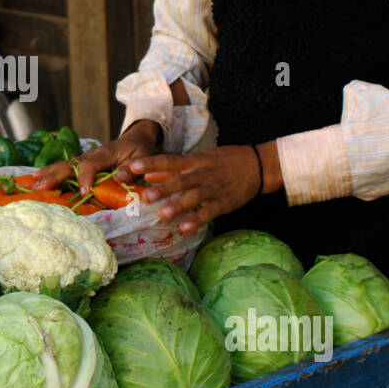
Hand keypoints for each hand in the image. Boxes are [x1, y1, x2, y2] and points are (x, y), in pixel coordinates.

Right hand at [31, 120, 160, 195]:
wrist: (137, 140)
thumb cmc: (141, 151)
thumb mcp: (144, 158)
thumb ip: (133, 168)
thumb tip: (120, 177)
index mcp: (107, 153)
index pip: (91, 164)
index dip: (85, 178)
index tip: (84, 192)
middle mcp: (92, 155)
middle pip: (70, 164)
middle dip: (55, 175)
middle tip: (41, 187)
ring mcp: (85, 159)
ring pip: (64, 166)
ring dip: (48, 175)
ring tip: (33, 184)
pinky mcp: (82, 164)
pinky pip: (65, 169)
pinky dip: (50, 173)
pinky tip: (36, 180)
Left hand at [125, 144, 272, 233]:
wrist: (257, 164)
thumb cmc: (222, 161)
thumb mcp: (198, 159)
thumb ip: (172, 168)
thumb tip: (148, 174)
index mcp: (193, 161)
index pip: (168, 161)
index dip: (149, 164)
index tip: (131, 167)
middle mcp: (201, 173)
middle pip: (180, 180)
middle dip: (162, 189)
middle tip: (145, 197)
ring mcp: (213, 188)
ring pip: (194, 197)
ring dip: (178, 206)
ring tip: (162, 215)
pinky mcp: (224, 202)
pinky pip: (209, 212)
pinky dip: (197, 220)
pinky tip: (184, 228)